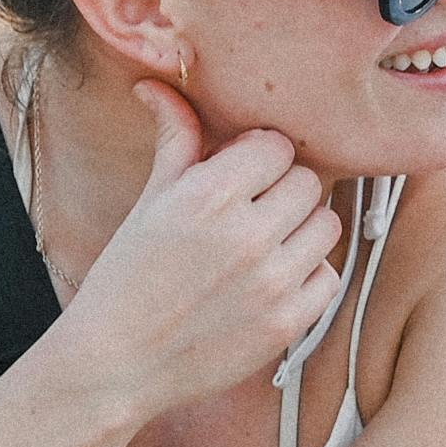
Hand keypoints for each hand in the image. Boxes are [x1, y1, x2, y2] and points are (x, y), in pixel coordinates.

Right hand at [52, 82, 344, 430]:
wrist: (116, 362)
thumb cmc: (129, 276)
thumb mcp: (151, 201)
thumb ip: (175, 140)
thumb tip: (158, 84)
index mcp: (208, 195)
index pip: (277, 146)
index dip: (261, 158)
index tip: (243, 177)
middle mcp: (246, 235)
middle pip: (308, 183)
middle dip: (283, 192)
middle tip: (255, 212)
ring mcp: (271, 281)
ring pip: (326, 225)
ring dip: (301, 230)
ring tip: (264, 246)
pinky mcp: (288, 323)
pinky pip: (329, 276)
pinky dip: (307, 276)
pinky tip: (270, 282)